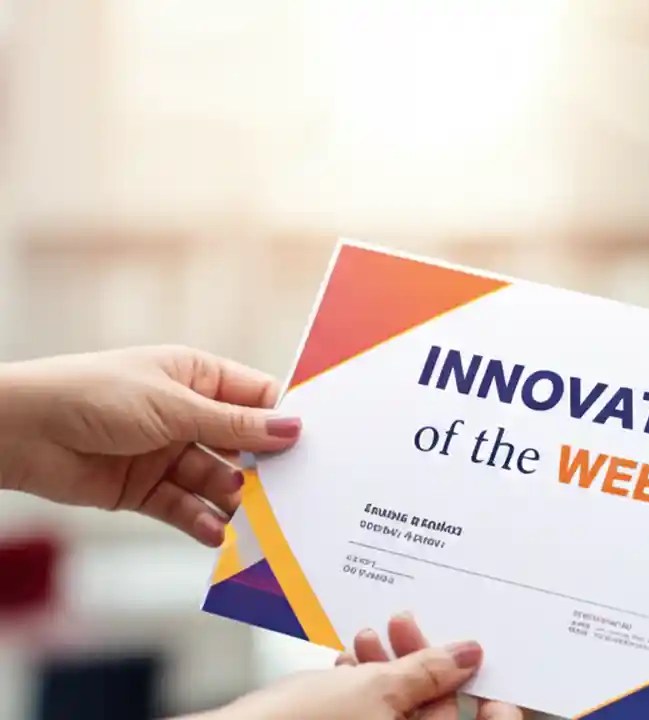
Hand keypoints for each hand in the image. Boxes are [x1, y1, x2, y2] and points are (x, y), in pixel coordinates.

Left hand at [0, 345, 300, 546]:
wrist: (20, 431)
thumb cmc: (94, 394)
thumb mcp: (174, 405)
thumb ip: (235, 424)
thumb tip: (293, 428)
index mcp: (197, 377)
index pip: (257, 397)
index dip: (285, 419)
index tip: (317, 445)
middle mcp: (187, 415)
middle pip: (242, 445)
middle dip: (264, 468)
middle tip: (292, 491)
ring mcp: (167, 453)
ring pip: (216, 480)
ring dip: (232, 499)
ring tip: (250, 516)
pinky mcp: (145, 489)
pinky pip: (185, 507)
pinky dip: (201, 521)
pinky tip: (217, 534)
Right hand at [336, 613, 524, 719]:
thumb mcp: (376, 688)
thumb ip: (429, 671)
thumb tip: (468, 655)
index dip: (481, 686)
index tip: (474, 652)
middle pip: (434, 710)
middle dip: (420, 665)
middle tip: (404, 626)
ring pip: (399, 710)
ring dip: (386, 669)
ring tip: (364, 640)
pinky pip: (371, 716)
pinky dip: (363, 688)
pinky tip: (346, 664)